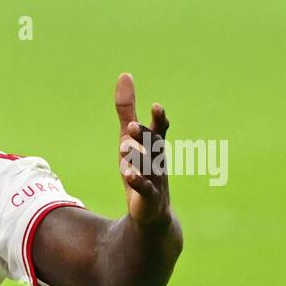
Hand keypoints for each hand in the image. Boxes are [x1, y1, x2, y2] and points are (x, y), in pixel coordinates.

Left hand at [114, 72, 171, 228]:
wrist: (150, 211)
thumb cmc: (140, 168)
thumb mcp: (129, 138)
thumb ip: (127, 110)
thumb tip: (125, 74)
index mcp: (154, 146)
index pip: (159, 130)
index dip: (159, 120)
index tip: (156, 106)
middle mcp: (158, 160)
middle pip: (154, 145)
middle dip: (145, 135)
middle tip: (132, 125)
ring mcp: (155, 179)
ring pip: (149, 166)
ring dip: (138, 157)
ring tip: (125, 149)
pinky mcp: (148, 198)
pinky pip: (145, 189)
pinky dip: (138, 182)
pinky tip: (129, 176)